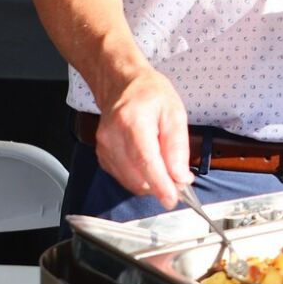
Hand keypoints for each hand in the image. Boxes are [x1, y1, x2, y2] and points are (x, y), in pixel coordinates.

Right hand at [94, 67, 192, 206]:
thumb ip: (177, 147)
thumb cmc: (150, 94)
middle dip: (160, 185)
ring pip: (130, 181)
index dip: (160, 185)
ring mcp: (103, 148)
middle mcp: (112, 137)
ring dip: (151, 183)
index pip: (146, 162)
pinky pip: (123, 177)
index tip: (172, 199)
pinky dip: (139, 178)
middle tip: (179, 179)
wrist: (121, 84)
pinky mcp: (102, 155)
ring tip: (167, 170)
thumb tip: (180, 177)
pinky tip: (150, 165)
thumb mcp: (174, 113)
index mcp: (132, 122)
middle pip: (137, 176)